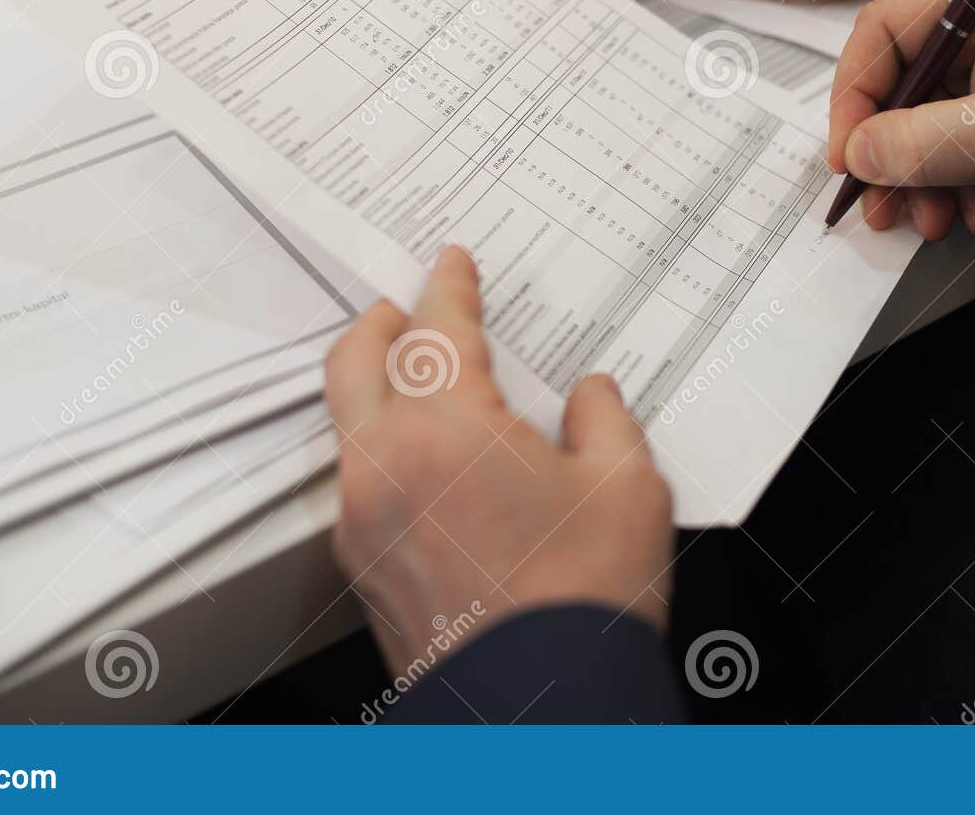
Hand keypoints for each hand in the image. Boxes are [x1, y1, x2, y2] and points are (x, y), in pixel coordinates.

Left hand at [325, 246, 673, 675]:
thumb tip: (592, 398)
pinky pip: (359, 481)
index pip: (434, 329)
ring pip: (348, 424)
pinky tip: (427, 460)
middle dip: (381, 322)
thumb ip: (605, 421)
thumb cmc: (581, 602)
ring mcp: (363, 522)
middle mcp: (384, 466)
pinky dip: (381, 447)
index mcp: (444, 428)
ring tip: (416, 381)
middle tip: (406, 306)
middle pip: (355, 362)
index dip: (447, 286)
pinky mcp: (364, 569)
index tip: (452, 264)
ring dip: (374, 386)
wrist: (542, 710)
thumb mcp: (627, 487)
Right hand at [826, 0, 974, 238]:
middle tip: (880, 201)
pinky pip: (950, 142)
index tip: (849, 153)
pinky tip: (970, 213)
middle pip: (897, 82)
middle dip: (887, 151)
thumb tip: (857, 154)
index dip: (855, 95)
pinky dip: (949, 181)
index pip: (883, 32)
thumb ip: (923, 144)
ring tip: (928, 220)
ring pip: (920, 121)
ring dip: (917, 177)